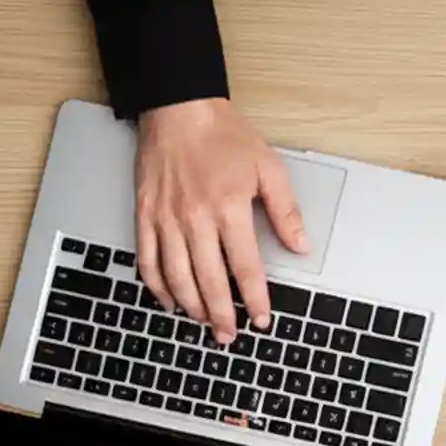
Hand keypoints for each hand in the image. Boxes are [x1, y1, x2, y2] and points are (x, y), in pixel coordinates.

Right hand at [135, 98, 306, 342]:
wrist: (178, 109)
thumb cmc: (223, 136)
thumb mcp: (269, 168)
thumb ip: (286, 212)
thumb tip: (300, 245)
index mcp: (229, 209)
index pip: (245, 267)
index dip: (255, 299)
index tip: (262, 320)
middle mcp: (195, 219)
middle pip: (209, 280)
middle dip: (222, 315)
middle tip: (230, 335)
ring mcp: (166, 219)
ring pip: (176, 277)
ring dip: (192, 307)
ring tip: (204, 324)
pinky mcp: (145, 215)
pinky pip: (148, 260)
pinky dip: (158, 286)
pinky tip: (170, 302)